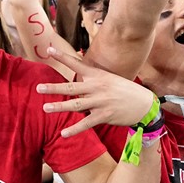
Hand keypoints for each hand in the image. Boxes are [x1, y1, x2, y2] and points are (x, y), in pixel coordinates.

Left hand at [35, 48, 156, 136]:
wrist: (145, 105)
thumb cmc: (125, 91)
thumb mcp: (110, 80)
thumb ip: (92, 82)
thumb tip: (75, 88)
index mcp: (98, 76)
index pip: (76, 64)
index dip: (62, 57)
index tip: (49, 49)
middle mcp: (97, 87)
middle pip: (71, 87)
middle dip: (54, 88)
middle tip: (38, 88)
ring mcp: (101, 102)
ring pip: (76, 105)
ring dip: (60, 107)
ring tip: (45, 108)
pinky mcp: (104, 116)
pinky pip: (86, 123)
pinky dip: (74, 129)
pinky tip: (63, 133)